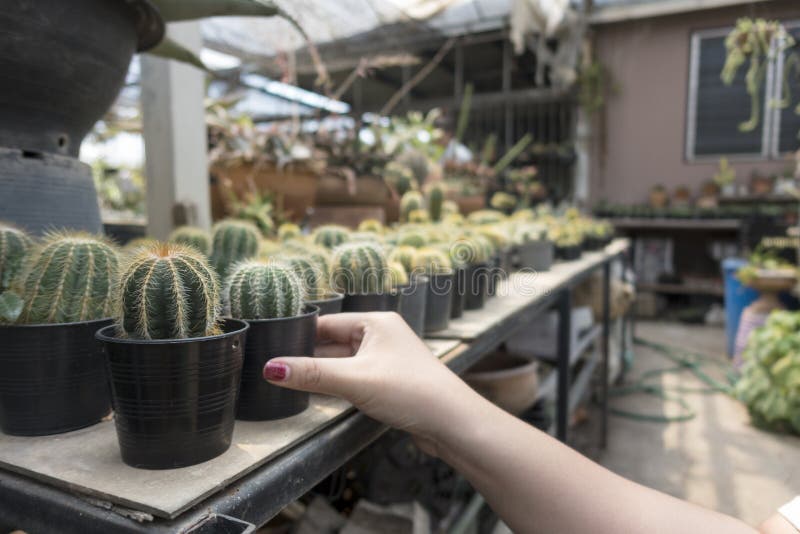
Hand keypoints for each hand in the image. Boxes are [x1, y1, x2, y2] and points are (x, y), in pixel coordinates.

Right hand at [262, 312, 480, 453]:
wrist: (452, 422)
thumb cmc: (411, 391)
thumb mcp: (355, 380)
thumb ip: (312, 374)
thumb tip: (271, 368)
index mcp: (376, 323)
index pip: (327, 323)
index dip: (299, 335)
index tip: (270, 347)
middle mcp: (382, 336)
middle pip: (334, 342)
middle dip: (308, 356)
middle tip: (274, 368)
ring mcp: (387, 359)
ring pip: (343, 362)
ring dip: (322, 372)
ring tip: (290, 382)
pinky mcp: (390, 382)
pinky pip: (355, 377)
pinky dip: (338, 384)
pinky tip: (322, 394)